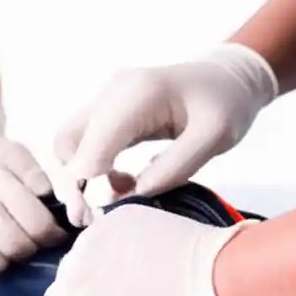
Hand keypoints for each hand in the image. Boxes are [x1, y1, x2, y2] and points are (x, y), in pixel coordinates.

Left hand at [41, 205, 286, 295]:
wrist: (225, 282)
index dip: (95, 281)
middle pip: (67, 284)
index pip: (85, 257)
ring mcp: (84, 288)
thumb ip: (138, 257)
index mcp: (109, 226)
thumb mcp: (167, 240)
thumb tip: (139, 283)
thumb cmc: (214, 265)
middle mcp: (87, 251)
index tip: (105, 295)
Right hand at [54, 44, 277, 221]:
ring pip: (72, 143)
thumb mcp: (215, 137)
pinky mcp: (110, 111)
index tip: (92, 219)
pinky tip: (124, 182)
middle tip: (89, 218)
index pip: (90, 147)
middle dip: (72, 183)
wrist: (228, 77)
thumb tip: (133, 195)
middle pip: (67, 142)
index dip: (83, 187)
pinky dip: (95, 168)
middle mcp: (113, 91)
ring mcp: (108, 98)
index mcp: (137, 94)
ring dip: (81, 176)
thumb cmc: (226, 103)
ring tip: (109, 202)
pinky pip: (87, 142)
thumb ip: (174, 167)